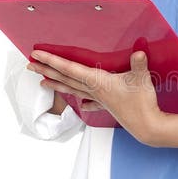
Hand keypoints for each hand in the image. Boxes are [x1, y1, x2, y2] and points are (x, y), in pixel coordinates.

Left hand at [26, 49, 177, 146]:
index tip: (37, 55)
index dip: (52, 60)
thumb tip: (138, 51)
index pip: (69, 68)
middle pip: (65, 78)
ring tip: (42, 82)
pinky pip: (90, 101)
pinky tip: (81, 105)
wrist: (147, 127)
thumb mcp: (141, 79)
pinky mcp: (108, 106)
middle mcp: (94, 90)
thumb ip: (138, 63)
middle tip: (30, 65)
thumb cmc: (142, 103)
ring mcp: (99, 99)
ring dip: (56, 84)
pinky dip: (83, 101)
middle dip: (46, 70)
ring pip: (73, 89)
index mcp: (98, 81)